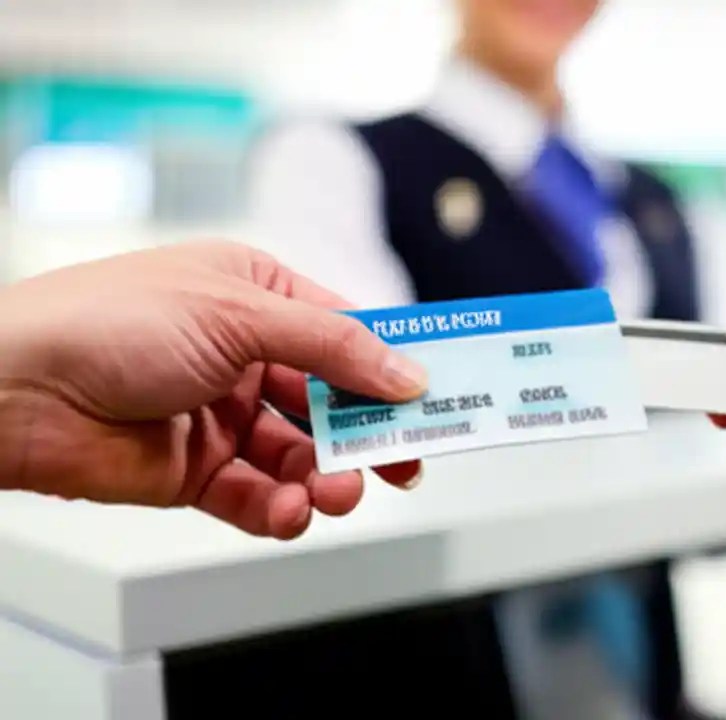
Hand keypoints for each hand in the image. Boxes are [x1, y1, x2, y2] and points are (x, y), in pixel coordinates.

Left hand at [0, 241, 426, 539]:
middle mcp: (243, 353)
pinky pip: (260, 495)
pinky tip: (292, 509)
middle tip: (408, 460)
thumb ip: (333, 346)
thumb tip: (407, 372)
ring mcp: (221, 413)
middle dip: (371, 432)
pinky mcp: (196, 471)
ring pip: (303, 454)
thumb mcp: (239, 313)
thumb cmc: (106, 322)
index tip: (439, 395)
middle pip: (334, 398)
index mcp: (255, 294)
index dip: (394, 364)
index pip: (346, 330)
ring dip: (329, 475)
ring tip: (339, 490)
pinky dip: (284, 508)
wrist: (10, 392)